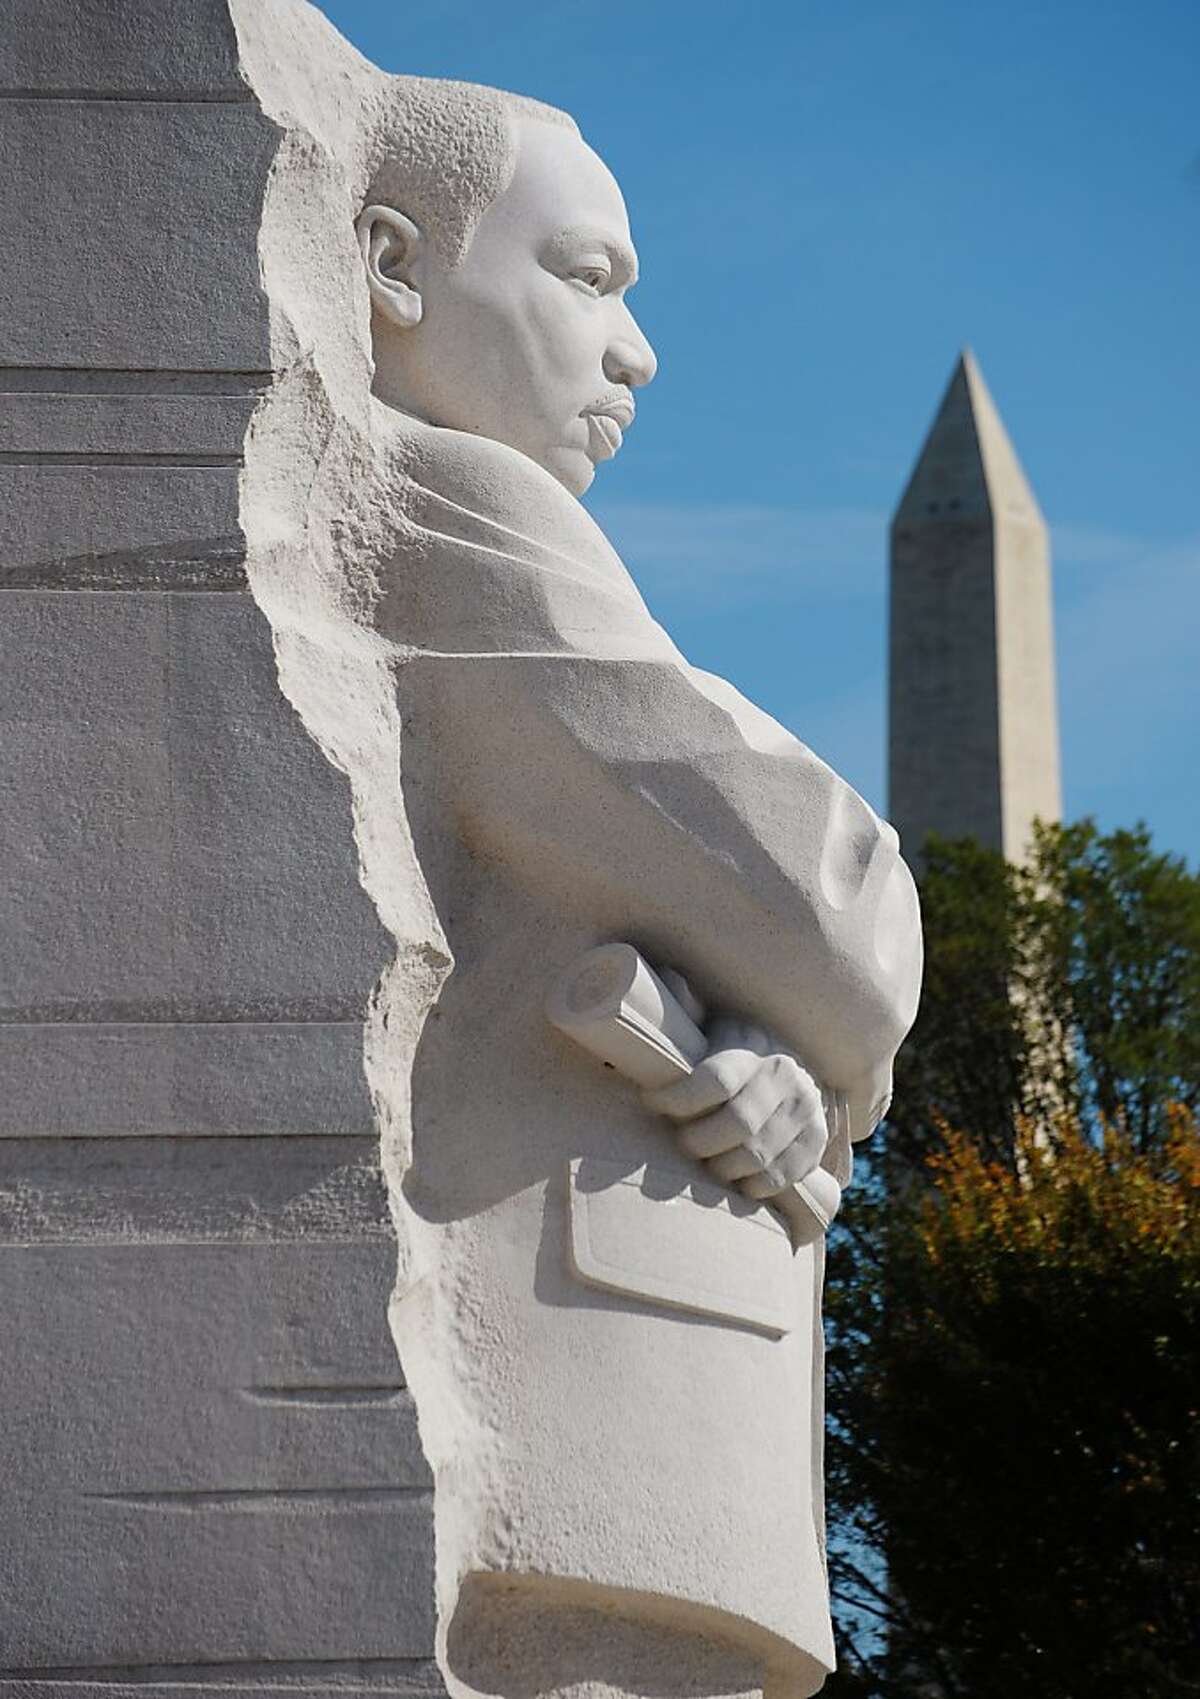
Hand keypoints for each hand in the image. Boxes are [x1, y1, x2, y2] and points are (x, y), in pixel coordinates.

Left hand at [643, 1013, 827, 1204]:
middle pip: (736, 1126)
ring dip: (722, 1166)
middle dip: (698, 1140)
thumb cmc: (727, 1049)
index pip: (714, 1081)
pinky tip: (738, 1175)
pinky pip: (781, 1176)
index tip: (653, 1102)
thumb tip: (663, 983)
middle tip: (683, 1139)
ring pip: (756, 1156)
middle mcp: (786, 1076)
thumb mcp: (708, 1023)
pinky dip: (753, 1184)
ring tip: (708, 1158)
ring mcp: (806, 1109)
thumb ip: (684, 1008)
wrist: (786, 1065)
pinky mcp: (817, 1140)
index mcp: (752, 1047)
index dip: (677, 1099)